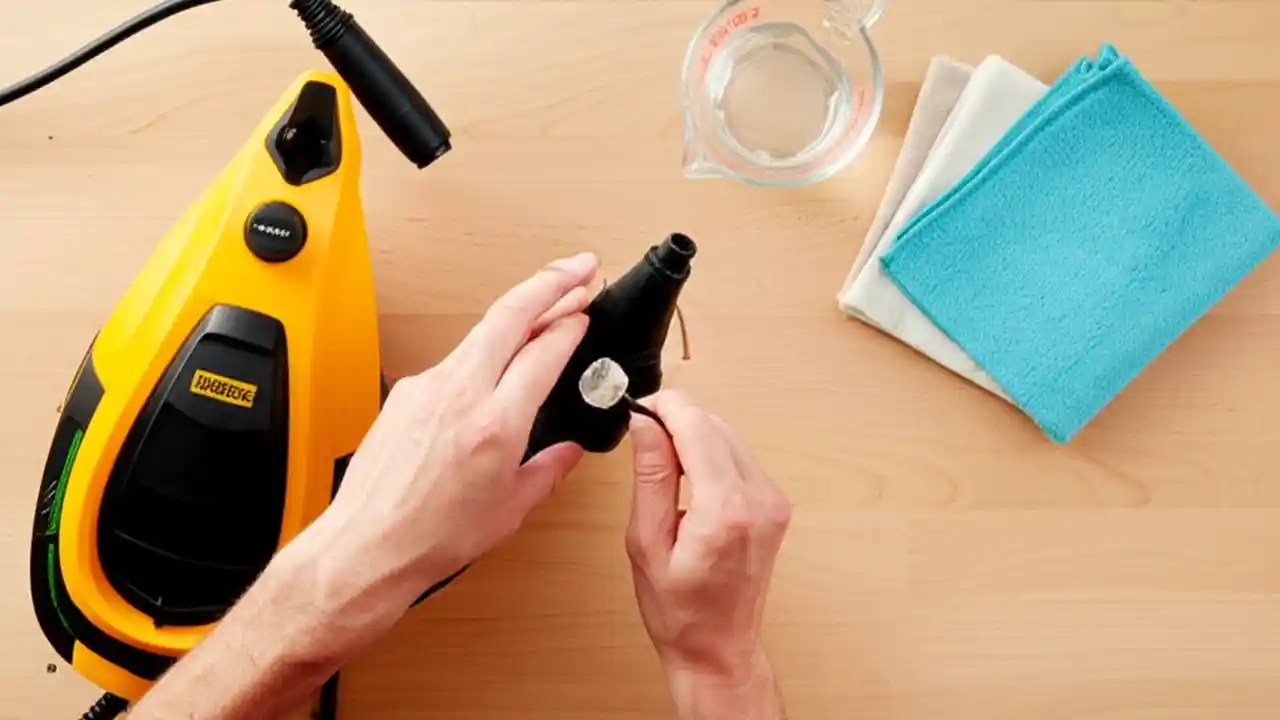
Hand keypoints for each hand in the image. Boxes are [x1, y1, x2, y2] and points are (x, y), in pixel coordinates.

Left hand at [300, 252, 598, 646]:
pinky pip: (453, 359)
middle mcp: (459, 394)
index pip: (542, 352)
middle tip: (579, 268)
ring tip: (544, 307)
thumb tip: (567, 451)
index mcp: (494, 424)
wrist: (366, 546)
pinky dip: (482, 351)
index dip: (570, 325)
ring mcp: (427, 387)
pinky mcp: (406, 393)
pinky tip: (495, 361)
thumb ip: (547, 470)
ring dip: (517, 313)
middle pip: (509, 315)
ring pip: (479, 332)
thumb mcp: (510, 509)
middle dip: (549, 283)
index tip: (585, 313)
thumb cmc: (430, 537)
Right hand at [625, 392, 791, 719]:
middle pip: (715, 425)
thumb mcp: (646, 542)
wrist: (719, 649)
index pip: (697, 426)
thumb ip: (650, 476)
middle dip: (676, 421)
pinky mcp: (776, 504)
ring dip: (693, 436)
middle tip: (641, 437)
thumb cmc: (678, 610)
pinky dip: (710, 455)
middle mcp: (760, 500)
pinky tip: (688, 479)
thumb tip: (645, 423)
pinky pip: (740, 458)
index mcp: (726, 511)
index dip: (665, 407)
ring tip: (660, 465)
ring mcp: (774, 501)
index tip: (638, 409)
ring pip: (728, 436)